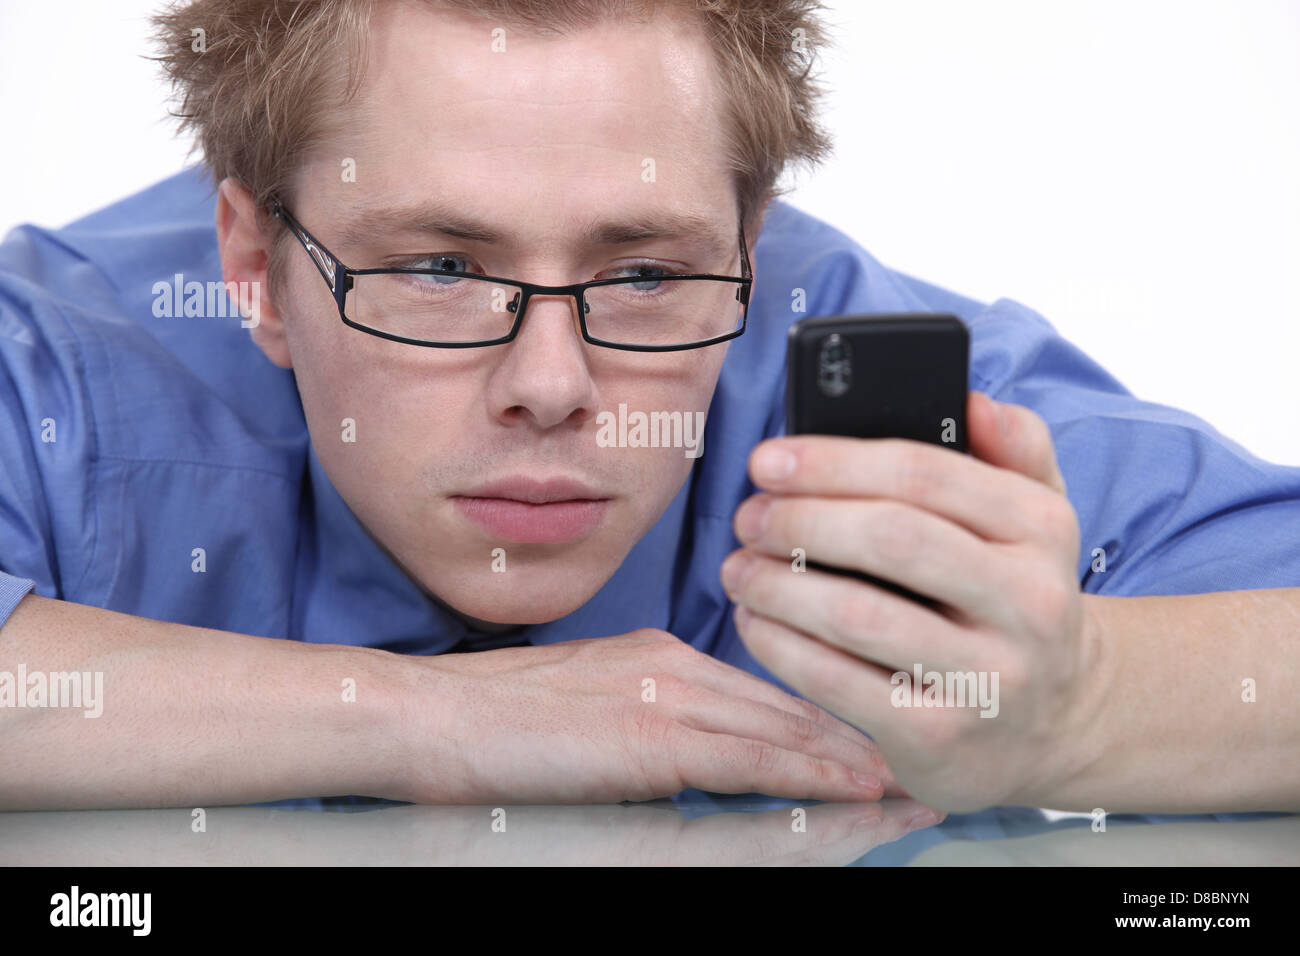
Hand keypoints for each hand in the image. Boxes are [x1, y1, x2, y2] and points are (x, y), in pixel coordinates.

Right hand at [395, 628, 927, 805]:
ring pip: (782, 727)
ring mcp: (663, 697)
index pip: (762, 688)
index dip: (824, 713)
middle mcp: (671, 664)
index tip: (870, 733)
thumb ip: (647, 725)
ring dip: (851, 756)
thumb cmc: (494, 720)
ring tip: (907, 778)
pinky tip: (855, 788)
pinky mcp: (649, 738)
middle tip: (918, 751)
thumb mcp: (586, 708)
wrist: (432, 717)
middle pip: (786, 701)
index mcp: (657, 655)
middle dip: (855, 731)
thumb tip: (695, 756)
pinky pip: (751, 759)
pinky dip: (811, 775)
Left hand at [720, 391, 1098, 811]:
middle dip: (801, 519)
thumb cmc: (1016, 600)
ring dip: (778, 584)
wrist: (1056, 724)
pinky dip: (781, 646)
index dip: (833, 461)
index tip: (768, 459)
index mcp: (1041, 528)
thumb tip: (970, 397)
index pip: (925, 473)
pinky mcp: (939, 736)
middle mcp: (1028, 602)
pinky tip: (755, 622)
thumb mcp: (1038, 519)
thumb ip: (1014, 448)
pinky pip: (839, 682)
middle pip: (890, 538)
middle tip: (749, 516)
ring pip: (857, 614)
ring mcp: (987, 677)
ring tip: (737, 568)